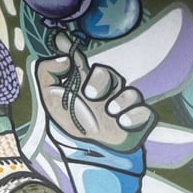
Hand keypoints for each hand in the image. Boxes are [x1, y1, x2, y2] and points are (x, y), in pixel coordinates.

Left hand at [35, 34, 154, 151]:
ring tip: (109, 112)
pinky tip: (123, 122)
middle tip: (90, 95)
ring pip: (130, 93)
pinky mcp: (136, 122)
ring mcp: (122, 106)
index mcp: (83, 85)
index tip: (59, 38)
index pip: (79, 62)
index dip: (69, 48)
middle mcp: (105, 92)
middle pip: (108, 74)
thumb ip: (48, 76)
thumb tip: (63, 59)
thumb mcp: (52, 102)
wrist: (89, 154)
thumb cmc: (73, 124)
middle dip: (100, 80)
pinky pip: (144, 112)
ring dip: (120, 101)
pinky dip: (135, 116)